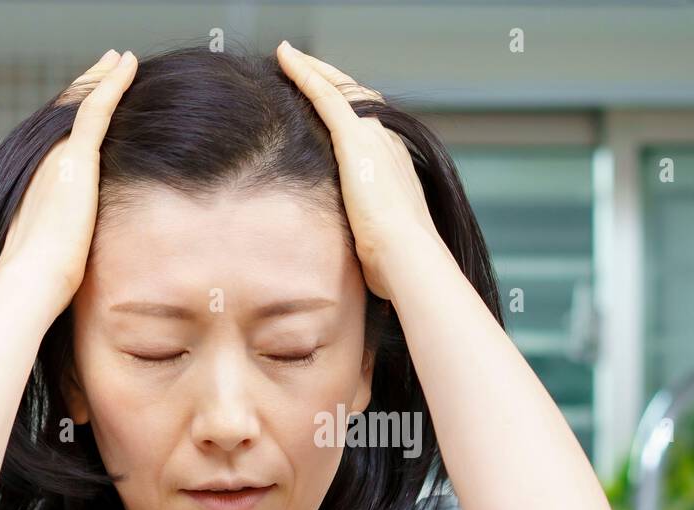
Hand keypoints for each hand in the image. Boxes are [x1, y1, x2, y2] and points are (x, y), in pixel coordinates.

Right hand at [0, 49, 137, 320]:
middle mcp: (44, 162)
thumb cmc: (40, 282)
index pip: (61, 141)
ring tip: (119, 59)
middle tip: (107, 65)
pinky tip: (125, 63)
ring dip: (101, 78)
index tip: (89, 102)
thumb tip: (72, 268)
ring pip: (82, 105)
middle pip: (68, 115)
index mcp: (40, 182)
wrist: (31, 281)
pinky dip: (111, 83)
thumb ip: (64, 246)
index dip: (74, 117)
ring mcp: (59, 157)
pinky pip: (96, 108)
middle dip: (87, 88)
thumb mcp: (55, 256)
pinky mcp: (76, 157)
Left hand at [276, 40, 442, 301]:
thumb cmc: (398, 266)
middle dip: (334, 83)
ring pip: (341, 90)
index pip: (371, 129)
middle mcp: (389, 145)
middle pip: (360, 100)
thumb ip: (370, 243)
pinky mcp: (356, 138)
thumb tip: (365, 268)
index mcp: (397, 168)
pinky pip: (326, 94)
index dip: (352, 113)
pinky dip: (306, 72)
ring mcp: (374, 138)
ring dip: (316, 71)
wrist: (407, 258)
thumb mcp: (381, 248)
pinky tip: (286, 58)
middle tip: (308, 70)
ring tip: (292, 59)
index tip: (333, 106)